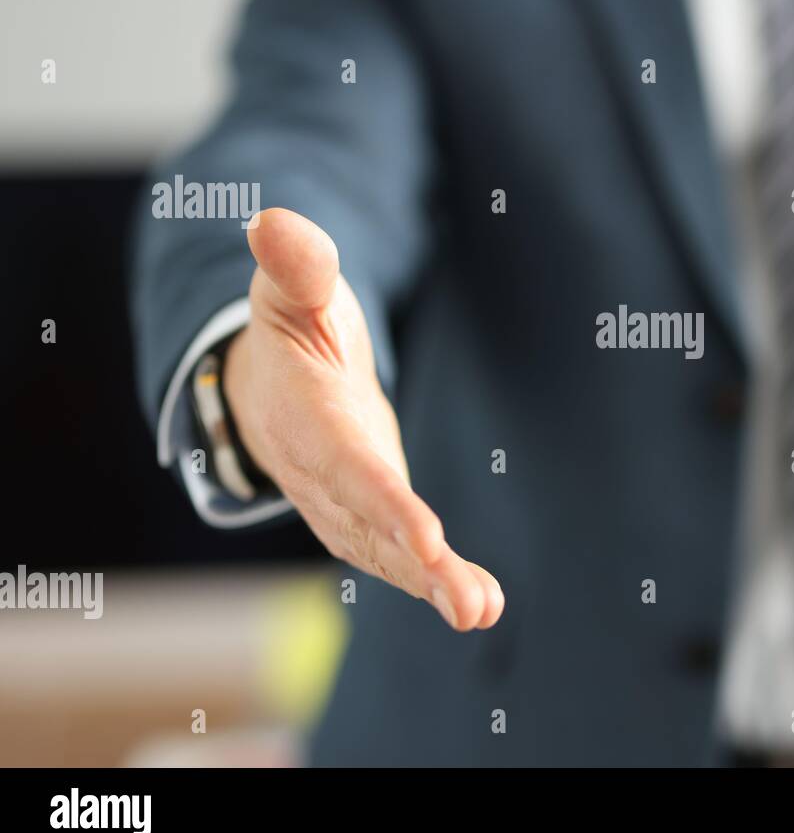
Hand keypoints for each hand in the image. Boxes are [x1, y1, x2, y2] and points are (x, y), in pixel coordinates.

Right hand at [222, 207, 502, 630]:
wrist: (270, 384)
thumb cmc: (292, 328)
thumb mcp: (293, 290)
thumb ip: (295, 266)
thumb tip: (273, 221)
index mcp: (305, 420)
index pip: (347, 466)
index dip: (386, 504)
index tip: (430, 540)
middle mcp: (320, 474)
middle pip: (370, 525)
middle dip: (417, 565)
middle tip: (467, 603)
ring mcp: (342, 503)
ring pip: (386, 552)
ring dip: (433, 585)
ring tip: (482, 611)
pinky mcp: (367, 516)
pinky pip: (399, 555)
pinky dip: (438, 580)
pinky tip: (485, 605)